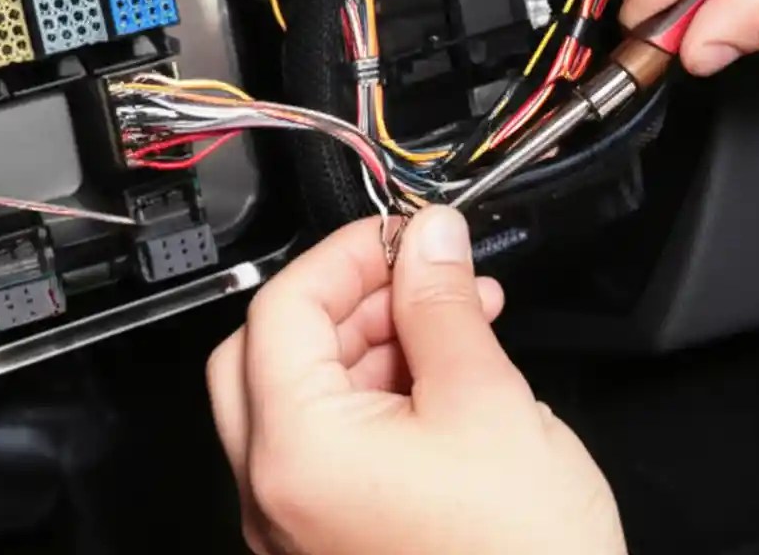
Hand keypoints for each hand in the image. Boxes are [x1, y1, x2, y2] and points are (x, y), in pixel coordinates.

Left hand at [207, 207, 625, 554]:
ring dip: (368, 344)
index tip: (403, 234)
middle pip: (270, 352)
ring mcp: (299, 524)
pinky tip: (443, 378)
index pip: (282, 311)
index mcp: (298, 453)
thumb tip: (430, 240)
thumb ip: (443, 305)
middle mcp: (276, 495)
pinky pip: (329, 446)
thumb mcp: (487, 401)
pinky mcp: (332, 538)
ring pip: (301, 397)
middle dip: (348, 299)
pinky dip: (375, 397)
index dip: (345, 255)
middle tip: (419, 275)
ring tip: (456, 322)